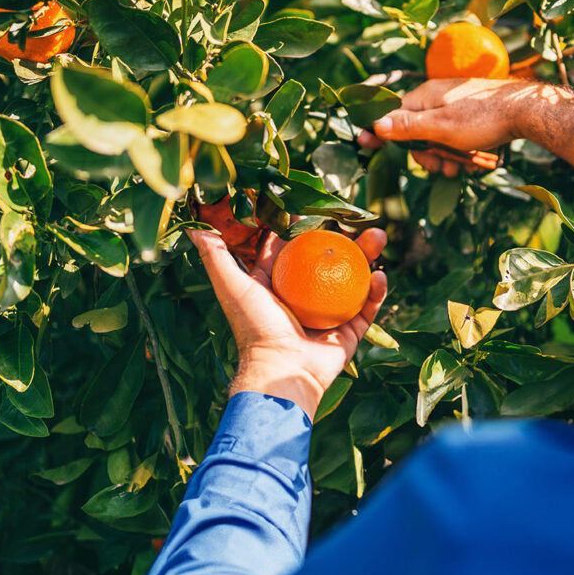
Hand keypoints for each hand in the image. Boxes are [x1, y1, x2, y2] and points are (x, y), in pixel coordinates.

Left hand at [187, 226, 386, 420]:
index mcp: (276, 284)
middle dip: (346, 236)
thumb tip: (193, 226)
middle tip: (358, 218)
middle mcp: (303, 296)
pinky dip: (376, 291)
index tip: (317, 203)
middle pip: (329, 257)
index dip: (304, 224)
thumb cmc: (254, 328)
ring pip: (354, 277)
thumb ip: (215, 255)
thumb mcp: (232, 286)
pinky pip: (367, 307)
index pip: (292, 246)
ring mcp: (328, 313)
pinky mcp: (348, 332)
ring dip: (369, 255)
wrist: (281, 372)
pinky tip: (380, 275)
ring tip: (379, 237)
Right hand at [359, 77, 539, 175]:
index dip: (381, 133)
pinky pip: (456, 138)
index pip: (392, 116)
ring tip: (461, 168)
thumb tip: (375, 124)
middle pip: (416, 133)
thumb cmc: (482, 118)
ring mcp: (455, 107)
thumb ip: (408, 127)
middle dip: (427, 154)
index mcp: (425, 96)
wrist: (526, 111)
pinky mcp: (470, 117)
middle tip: (441, 167)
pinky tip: (475, 161)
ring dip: (446, 158)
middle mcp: (437, 99)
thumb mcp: (441, 127)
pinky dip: (462, 152)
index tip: (366, 145)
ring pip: (437, 139)